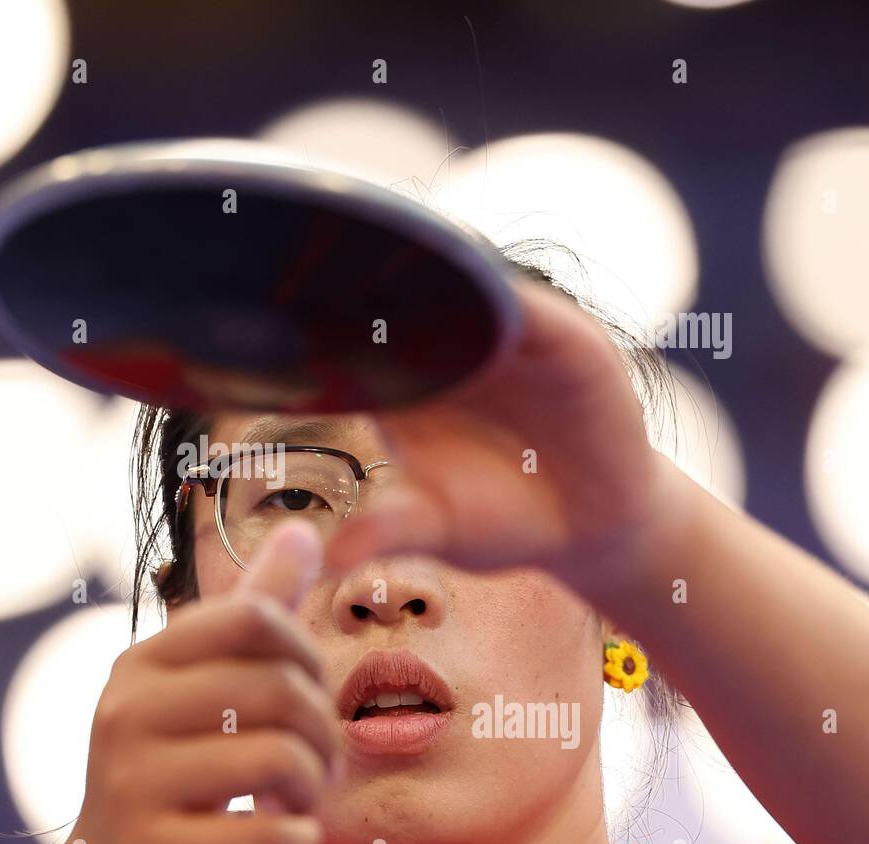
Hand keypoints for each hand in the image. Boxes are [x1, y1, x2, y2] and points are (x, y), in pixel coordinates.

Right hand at [29, 522, 340, 843]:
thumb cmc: (176, 764)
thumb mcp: (204, 682)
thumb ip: (254, 608)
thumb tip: (301, 526)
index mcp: (142, 660)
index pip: (253, 617)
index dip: (307, 650)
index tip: (311, 689)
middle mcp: (125, 711)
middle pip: (278, 690)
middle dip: (324, 732)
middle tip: (321, 764)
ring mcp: (130, 782)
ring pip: (278, 758)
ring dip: (315, 789)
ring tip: (302, 801)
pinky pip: (262, 835)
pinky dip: (299, 839)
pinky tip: (293, 840)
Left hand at [326, 278, 690, 596]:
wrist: (593, 527)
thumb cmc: (502, 521)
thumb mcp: (437, 528)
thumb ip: (385, 531)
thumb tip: (327, 559)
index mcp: (402, 386)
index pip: (351, 341)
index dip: (319, 328)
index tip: (274, 321)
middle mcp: (450, 350)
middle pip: (400, 298)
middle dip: (363, 282)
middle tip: (314, 267)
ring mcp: (507, 337)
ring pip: (462, 286)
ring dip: (430, 274)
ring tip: (385, 259)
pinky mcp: (561, 337)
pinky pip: (528, 305)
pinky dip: (501, 294)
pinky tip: (471, 290)